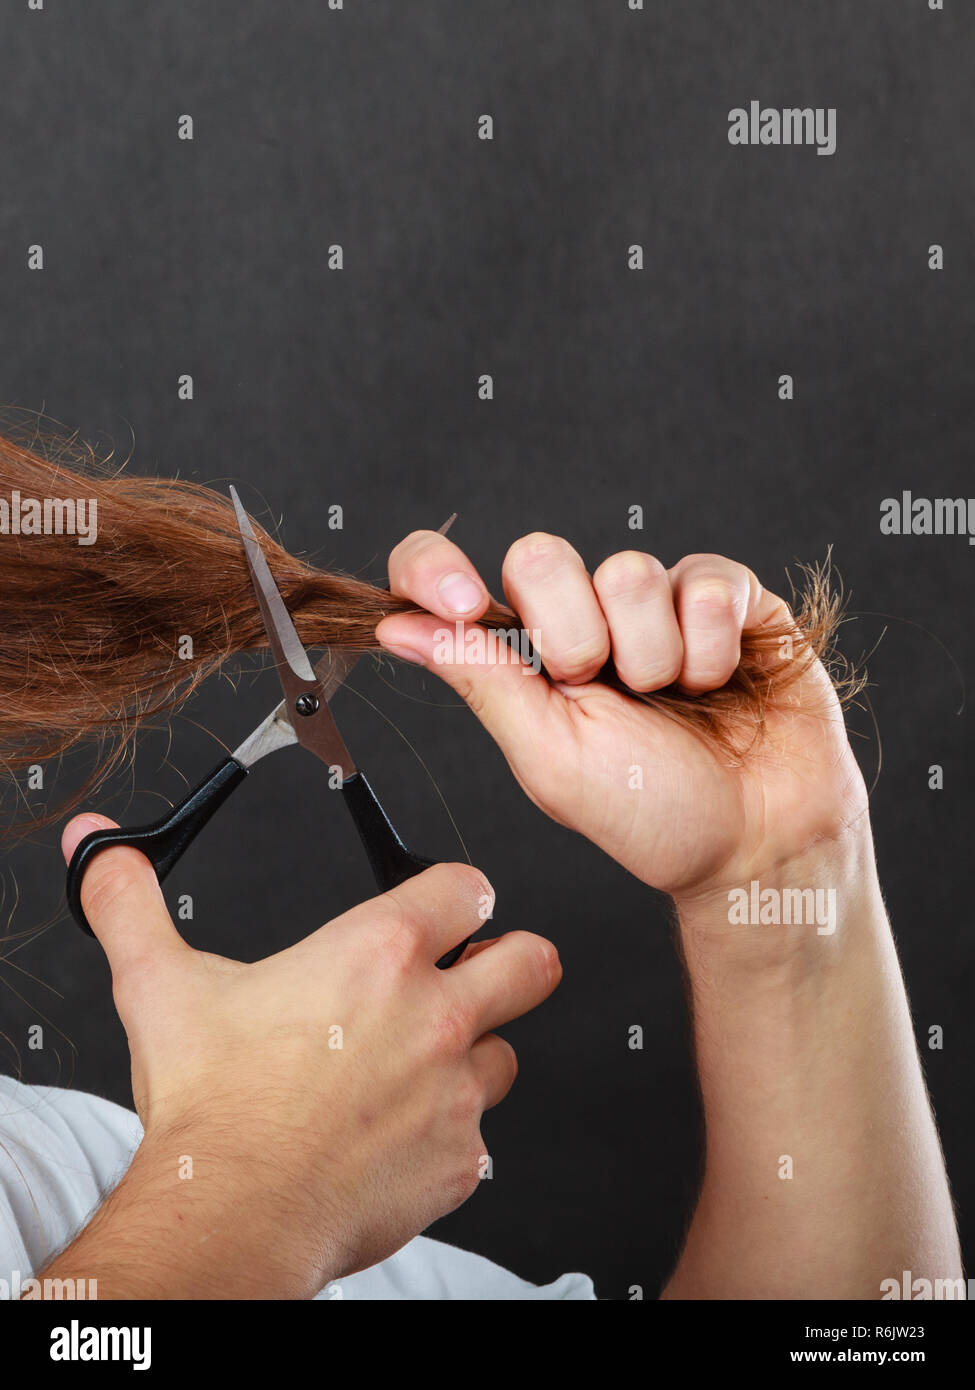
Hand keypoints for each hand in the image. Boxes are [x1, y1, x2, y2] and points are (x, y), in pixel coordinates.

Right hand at [58, 816, 560, 1296]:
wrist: (229, 1215)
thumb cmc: (213, 1109)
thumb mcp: (162, 986)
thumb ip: (132, 907)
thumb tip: (103, 853)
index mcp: (378, 955)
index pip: (467, 886)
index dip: (458, 891)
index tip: (445, 904)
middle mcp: (434, 1016)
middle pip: (532, 960)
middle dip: (511, 960)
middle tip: (477, 972)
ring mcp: (455, 1091)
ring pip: (506, 1054)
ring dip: (471, 1055)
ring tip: (412, 1069)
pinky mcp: (460, 1159)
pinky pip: (479, 1135)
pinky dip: (446, 1133)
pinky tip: (394, 1136)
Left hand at [376, 532, 867, 902]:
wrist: (760, 843)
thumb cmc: (655, 815)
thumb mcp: (549, 757)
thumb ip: (481, 680)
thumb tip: (399, 628)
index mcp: (524, 658)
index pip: (451, 576)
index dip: (438, 568)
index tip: (456, 602)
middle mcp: (584, 617)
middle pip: (539, 556)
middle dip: (572, 636)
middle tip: (604, 690)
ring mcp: (656, 602)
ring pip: (628, 569)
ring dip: (652, 655)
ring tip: (674, 700)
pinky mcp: (728, 597)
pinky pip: (706, 579)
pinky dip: (712, 645)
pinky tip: (720, 682)